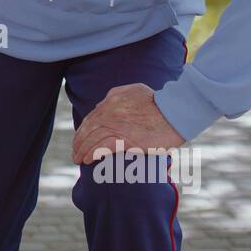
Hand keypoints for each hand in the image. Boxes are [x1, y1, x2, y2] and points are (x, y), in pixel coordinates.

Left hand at [70, 83, 185, 163]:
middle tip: (75, 153)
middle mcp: (109, 113)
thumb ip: (115, 95)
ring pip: (92, 140)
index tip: (79, 140)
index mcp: (110, 102)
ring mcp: (116, 127)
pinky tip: (89, 160)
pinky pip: (102, 149)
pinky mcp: (125, 140)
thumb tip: (100, 105)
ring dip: (83, 151)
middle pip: (88, 130)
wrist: (175, 110)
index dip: (82, 131)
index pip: (90, 119)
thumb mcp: (133, 90)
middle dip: (79, 142)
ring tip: (79, 159)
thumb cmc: (158, 101)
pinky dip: (93, 154)